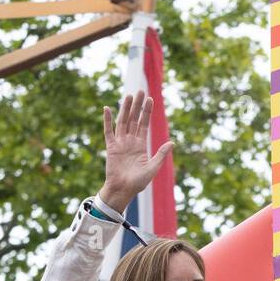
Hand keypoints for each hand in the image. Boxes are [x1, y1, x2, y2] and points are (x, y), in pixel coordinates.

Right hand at [98, 90, 173, 213]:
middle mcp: (130, 141)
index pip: (144, 124)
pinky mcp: (111, 147)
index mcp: (140, 145)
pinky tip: (107, 108)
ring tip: (128, 95)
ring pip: (123, 121)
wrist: (123, 190)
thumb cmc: (138, 182)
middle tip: (140, 91)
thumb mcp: (153, 168)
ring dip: (125, 108)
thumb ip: (160, 154)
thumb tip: (172, 142)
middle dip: (137, 105)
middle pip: (134, 119)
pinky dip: (107, 120)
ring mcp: (120, 143)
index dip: (147, 112)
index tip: (150, 99)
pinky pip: (108, 131)